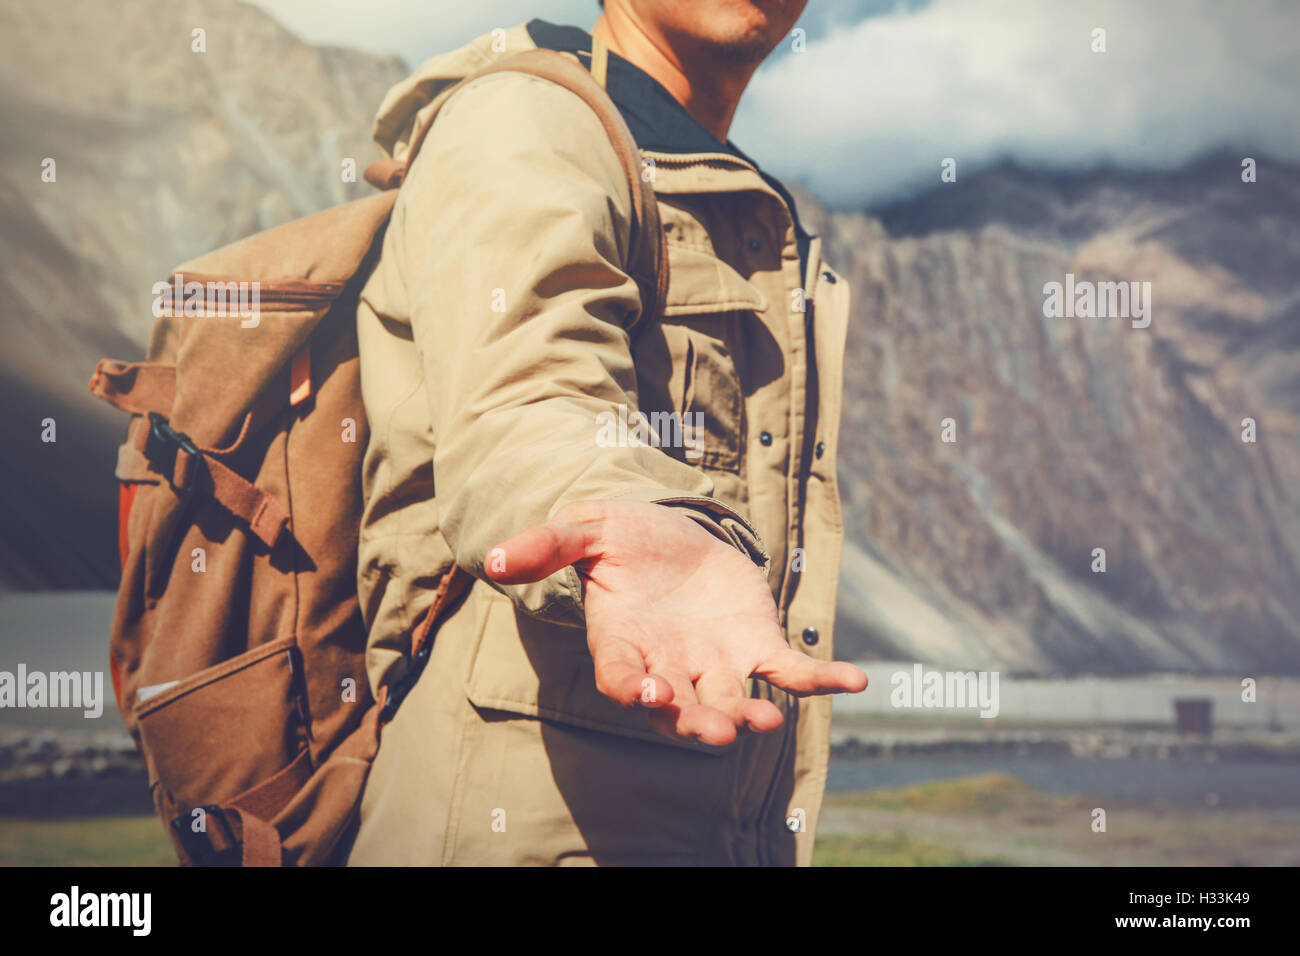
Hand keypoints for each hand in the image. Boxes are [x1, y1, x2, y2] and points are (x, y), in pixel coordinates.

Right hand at [485, 500, 866, 745]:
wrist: (672, 532)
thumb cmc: (619, 537)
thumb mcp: (582, 528)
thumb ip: (544, 545)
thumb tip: (490, 558)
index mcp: (622, 642)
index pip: (622, 677)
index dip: (634, 688)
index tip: (648, 691)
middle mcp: (668, 664)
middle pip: (680, 705)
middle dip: (696, 720)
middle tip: (717, 731)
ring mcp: (715, 662)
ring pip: (732, 700)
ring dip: (749, 713)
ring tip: (765, 721)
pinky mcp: (757, 646)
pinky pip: (790, 670)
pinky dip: (820, 679)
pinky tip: (855, 680)